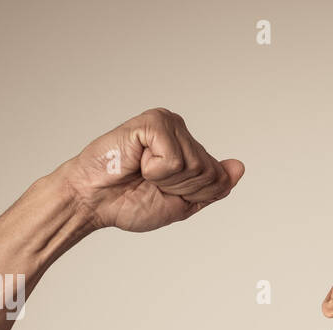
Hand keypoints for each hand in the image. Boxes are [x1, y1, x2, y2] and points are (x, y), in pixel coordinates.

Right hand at [56, 108, 244, 232]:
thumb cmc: (130, 201)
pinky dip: (155, 170)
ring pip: (194, 167)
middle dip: (181, 189)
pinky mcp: (153, 122)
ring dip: (166, 180)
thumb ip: (213, 188)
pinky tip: (137, 162)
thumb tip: (239, 168)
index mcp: (190, 149)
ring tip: (142, 172)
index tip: (164, 193)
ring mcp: (168, 124)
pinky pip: (174, 159)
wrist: (94, 202)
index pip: (220, 179)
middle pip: (210, 174)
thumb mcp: (182, 204)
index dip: (194, 197)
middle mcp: (182, 132)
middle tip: (150, 183)